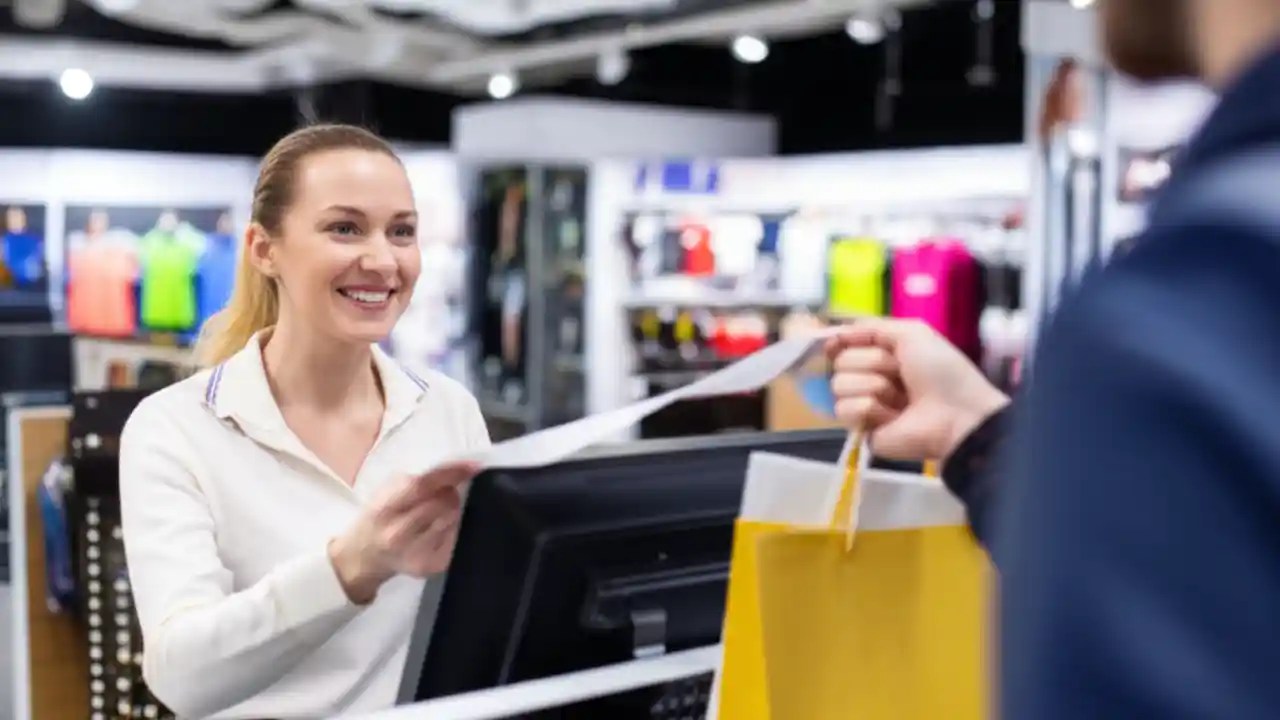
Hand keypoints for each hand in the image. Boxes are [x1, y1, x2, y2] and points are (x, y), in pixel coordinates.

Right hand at [328, 461, 479, 603]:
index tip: (471, 466)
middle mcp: (398, 534)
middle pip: (441, 504)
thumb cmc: (378, 517)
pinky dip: (454, 527)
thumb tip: (453, 472)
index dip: (449, 474)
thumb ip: (414, 482)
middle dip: (452, 492)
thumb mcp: (385, 493)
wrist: (364, 556)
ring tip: (442, 509)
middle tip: (449, 490)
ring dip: (453, 509)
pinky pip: (455, 539)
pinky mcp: (430, 566)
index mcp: (383, 510)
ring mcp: (415, 553)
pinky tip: (441, 527)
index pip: (422, 486)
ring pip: (451, 521)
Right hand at [826, 319, 1009, 461]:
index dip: (837, 342)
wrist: (957, 414)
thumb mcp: (914, 333)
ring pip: (840, 385)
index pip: (842, 345)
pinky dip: (872, 408)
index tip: (837, 341)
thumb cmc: (942, 372)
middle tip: (901, 373)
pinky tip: (893, 416)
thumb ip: (873, 327)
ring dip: (874, 386)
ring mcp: (864, 406)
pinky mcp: (862, 430)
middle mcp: (869, 379)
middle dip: (872, 362)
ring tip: (901, 398)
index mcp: (881, 355)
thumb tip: (835, 333)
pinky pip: (847, 410)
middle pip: (841, 362)